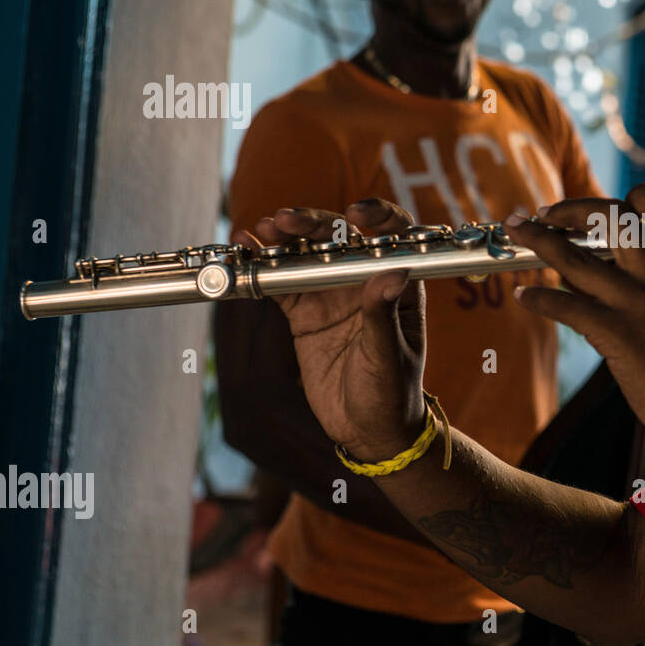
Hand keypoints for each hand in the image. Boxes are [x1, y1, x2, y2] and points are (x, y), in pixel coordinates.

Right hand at [231, 201, 426, 462]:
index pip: (393, 236)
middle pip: (339, 238)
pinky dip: (262, 268)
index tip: (357, 214)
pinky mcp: (304, 313)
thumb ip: (383, 316)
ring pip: (305, 254)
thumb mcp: (389, 357)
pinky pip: (281, 282)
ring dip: (284, 239)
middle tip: (285, 221)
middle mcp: (364, 281)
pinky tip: (246, 254)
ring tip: (262, 231)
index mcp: (398, 284)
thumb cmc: (393, 394)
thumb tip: (392, 273)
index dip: (378, 216)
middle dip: (313, 224)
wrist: (368, 431)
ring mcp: (331, 294)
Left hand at [506, 185, 644, 462]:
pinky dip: (539, 298)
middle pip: (608, 216)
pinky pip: (566, 305)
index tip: (597, 207)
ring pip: (575, 256)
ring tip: (517, 232)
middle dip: (568, 208)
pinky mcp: (618, 334)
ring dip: (538, 240)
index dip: (627, 197)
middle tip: (542, 213)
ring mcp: (637, 303)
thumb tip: (600, 275)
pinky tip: (523, 297)